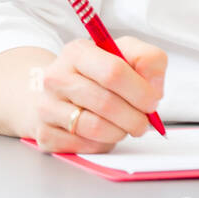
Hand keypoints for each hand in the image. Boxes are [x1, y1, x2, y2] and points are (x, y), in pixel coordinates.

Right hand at [30, 36, 166, 153]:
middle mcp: (56, 77)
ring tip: (126, 126)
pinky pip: (84, 146)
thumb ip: (148, 60)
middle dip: (134, 117)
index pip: (114, 72)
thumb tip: (154, 87)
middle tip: (144, 121)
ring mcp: (47, 107)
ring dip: (120, 131)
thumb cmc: (96, 72)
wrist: (55, 90)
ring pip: (95, 128)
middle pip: (106, 103)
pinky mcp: (44, 134)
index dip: (140, 91)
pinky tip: (105, 133)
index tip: (152, 101)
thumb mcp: (123, 53)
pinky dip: (102, 144)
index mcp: (77, 51)